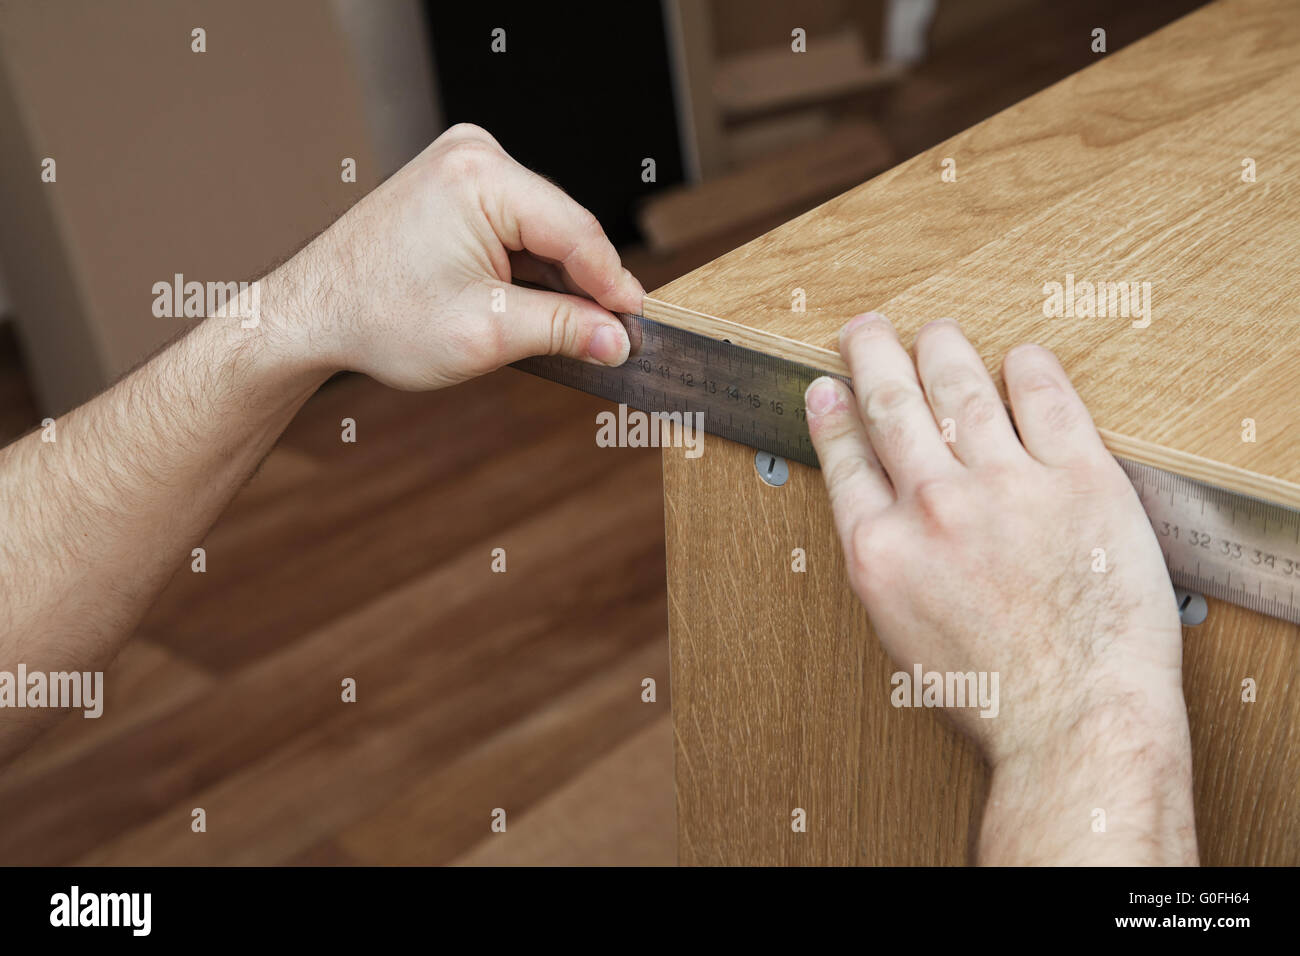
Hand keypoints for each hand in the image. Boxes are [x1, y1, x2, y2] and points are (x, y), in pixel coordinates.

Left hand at [261, 124, 643, 389]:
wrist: (310, 312)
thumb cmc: (376, 316)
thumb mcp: (485, 332)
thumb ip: (563, 330)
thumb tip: (620, 340)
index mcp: (481, 177)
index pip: (576, 231)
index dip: (614, 284)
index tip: (638, 327)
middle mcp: (475, 156)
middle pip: (562, 227)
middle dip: (585, 284)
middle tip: (609, 339)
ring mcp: (463, 165)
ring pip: (543, 229)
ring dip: (556, 279)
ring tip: (566, 331)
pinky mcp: (455, 185)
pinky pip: (516, 227)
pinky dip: (528, 268)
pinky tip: (532, 306)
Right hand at [804, 314, 1186, 766]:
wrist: (1076, 721)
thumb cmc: (995, 699)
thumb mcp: (903, 636)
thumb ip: (888, 567)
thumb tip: (884, 522)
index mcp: (881, 550)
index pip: (847, 456)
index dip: (833, 412)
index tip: (828, 388)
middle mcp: (934, 506)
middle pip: (892, 406)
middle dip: (872, 356)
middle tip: (865, 330)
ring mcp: (1006, 487)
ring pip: (961, 390)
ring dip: (942, 350)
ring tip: (935, 331)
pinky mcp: (1080, 480)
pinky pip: (1048, 403)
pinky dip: (1030, 370)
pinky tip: (1021, 357)